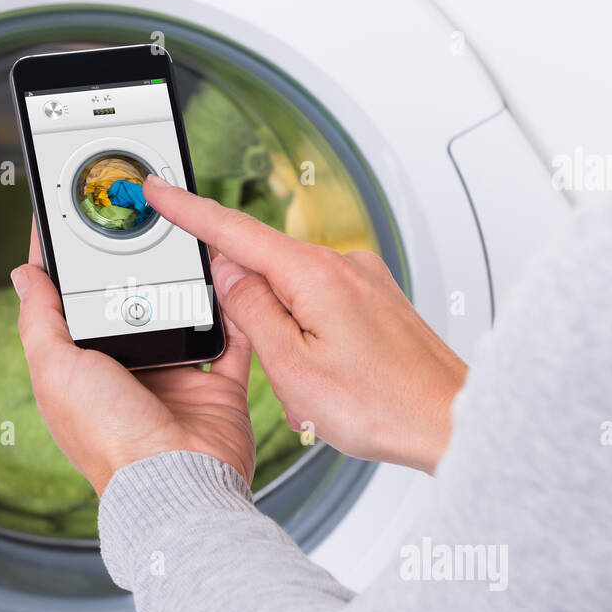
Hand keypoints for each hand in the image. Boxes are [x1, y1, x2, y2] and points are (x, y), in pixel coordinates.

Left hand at [11, 228, 255, 495]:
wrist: (176, 479)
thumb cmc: (108, 434)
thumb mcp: (55, 370)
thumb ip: (39, 319)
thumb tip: (23, 275)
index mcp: (86, 370)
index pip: (75, 304)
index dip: (72, 264)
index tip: (74, 220)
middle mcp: (130, 372)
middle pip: (133, 304)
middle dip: (136, 265)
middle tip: (142, 218)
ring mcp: (176, 378)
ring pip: (183, 313)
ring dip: (188, 281)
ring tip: (189, 237)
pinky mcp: (219, 385)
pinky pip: (233, 338)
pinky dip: (237, 310)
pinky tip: (234, 274)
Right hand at [142, 176, 465, 473]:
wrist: (452, 423)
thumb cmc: (383, 405)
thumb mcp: (290, 366)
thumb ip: (250, 310)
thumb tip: (227, 271)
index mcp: (315, 274)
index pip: (234, 230)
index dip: (188, 209)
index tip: (159, 188)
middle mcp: (343, 266)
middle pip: (264, 271)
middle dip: (253, 321)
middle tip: (279, 376)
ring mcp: (363, 282)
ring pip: (294, 300)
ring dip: (288, 347)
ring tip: (316, 397)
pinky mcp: (376, 302)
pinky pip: (322, 313)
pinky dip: (312, 348)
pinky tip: (331, 387)